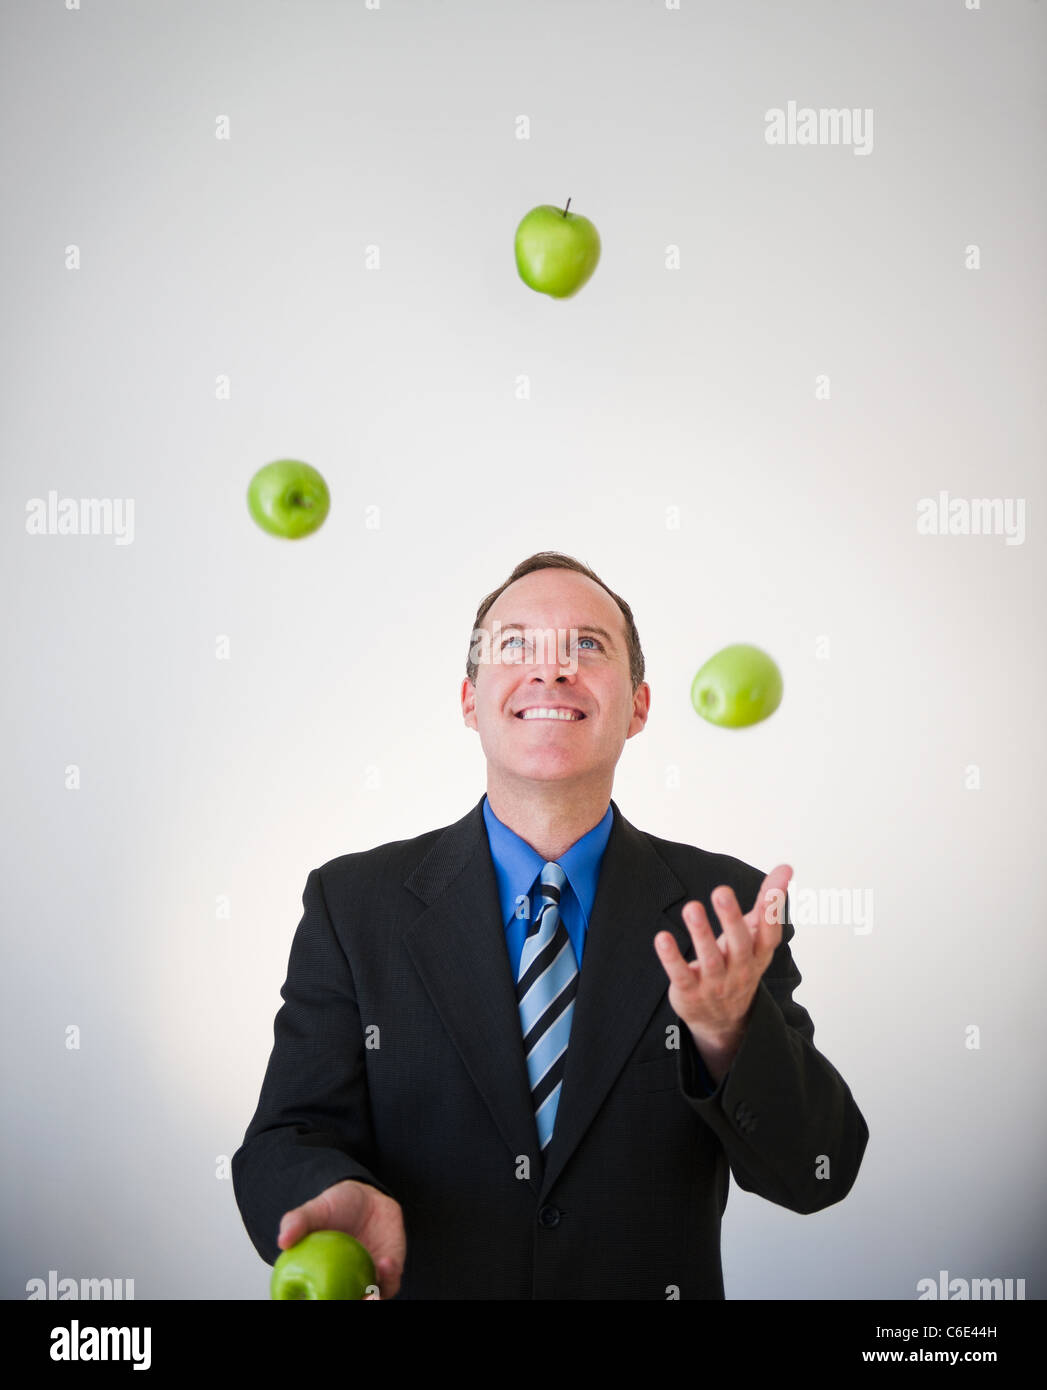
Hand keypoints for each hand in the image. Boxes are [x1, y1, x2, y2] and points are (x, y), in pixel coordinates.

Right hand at [278, 1179, 405, 1299]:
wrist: (366, 1197)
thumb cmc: (335, 1207)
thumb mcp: (315, 1210)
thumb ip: (298, 1222)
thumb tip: (283, 1240)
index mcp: (322, 1280)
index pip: (318, 1297)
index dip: (319, 1300)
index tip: (319, 1300)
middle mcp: (345, 1286)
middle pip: (346, 1302)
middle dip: (351, 1305)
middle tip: (354, 1301)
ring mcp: (367, 1281)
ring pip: (371, 1301)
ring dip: (372, 1302)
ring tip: (369, 1297)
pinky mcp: (389, 1272)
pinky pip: (391, 1281)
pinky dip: (390, 1276)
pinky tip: (384, 1263)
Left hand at [654, 864, 792, 1080]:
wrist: (723, 1020)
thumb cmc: (739, 964)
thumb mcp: (755, 937)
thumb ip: (767, 903)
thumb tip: (787, 867)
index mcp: (758, 954)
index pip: (769, 934)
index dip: (772, 914)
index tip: (771, 892)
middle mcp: (741, 969)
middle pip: (739, 945)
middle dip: (731, 919)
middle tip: (721, 891)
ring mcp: (716, 983)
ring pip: (710, 959)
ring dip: (700, 933)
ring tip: (692, 907)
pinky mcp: (690, 992)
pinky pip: (681, 974)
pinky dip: (672, 958)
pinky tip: (662, 938)